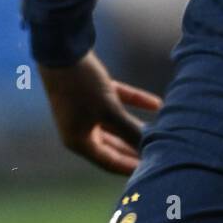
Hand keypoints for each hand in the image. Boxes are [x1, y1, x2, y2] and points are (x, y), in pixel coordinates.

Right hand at [38, 49, 161, 174]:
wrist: (62, 50)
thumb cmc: (81, 87)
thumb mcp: (109, 111)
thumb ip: (130, 130)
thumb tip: (150, 147)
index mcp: (78, 140)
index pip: (109, 162)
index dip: (131, 167)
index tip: (152, 171)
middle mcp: (80, 128)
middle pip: (114, 145)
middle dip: (135, 149)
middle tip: (159, 155)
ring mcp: (85, 110)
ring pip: (116, 123)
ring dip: (136, 127)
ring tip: (160, 132)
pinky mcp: (92, 92)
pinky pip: (118, 101)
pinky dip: (135, 102)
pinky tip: (157, 104)